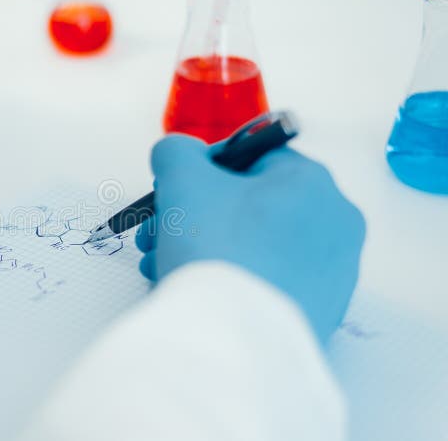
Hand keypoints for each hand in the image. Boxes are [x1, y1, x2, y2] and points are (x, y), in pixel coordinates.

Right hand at [136, 135, 365, 343]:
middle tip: (156, 233)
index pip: (250, 157)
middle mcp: (335, 224)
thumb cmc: (216, 247)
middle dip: (192, 216)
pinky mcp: (318, 312)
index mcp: (313, 181)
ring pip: (252, 245)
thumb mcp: (182, 178)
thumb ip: (176, 151)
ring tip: (161, 265)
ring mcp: (331, 273)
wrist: (235, 339)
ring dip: (200, 247)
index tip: (171, 192)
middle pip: (248, 205)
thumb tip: (177, 153)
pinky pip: (264, 282)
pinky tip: (192, 291)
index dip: (201, 171)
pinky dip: (228, 280)